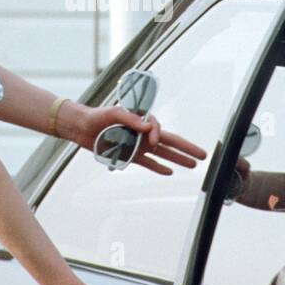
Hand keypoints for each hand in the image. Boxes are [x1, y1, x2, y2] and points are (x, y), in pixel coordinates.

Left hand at [66, 102, 207, 175]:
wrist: (81, 127)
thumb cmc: (96, 116)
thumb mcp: (113, 113)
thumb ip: (131, 119)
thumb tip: (148, 127)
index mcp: (141, 121)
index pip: (158, 128)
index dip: (158, 134)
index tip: (153, 140)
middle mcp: (142, 134)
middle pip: (170, 141)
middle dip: (186, 148)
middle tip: (203, 155)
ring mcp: (138, 145)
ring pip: (163, 154)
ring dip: (177, 160)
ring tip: (193, 166)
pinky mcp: (129, 155)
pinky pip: (148, 163)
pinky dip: (158, 168)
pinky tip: (169, 172)